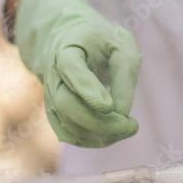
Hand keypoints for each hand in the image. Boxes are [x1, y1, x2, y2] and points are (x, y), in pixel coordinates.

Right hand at [15, 0, 140, 146]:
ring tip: (128, 128)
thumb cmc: (101, 42)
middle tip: (132, 124)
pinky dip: (93, 141)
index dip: (88, 90)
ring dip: (101, 134)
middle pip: (66, 104)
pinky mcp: (56, 114)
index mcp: (68, 49)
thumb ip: (125, 74)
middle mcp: (53, 75)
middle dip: (100, 122)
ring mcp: (51, 97)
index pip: (71, 69)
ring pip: (68, 125)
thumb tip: (122, 113)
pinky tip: (114, 134)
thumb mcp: (122, 44)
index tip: (109, 107)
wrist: (69, 41)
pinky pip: (70, 135)